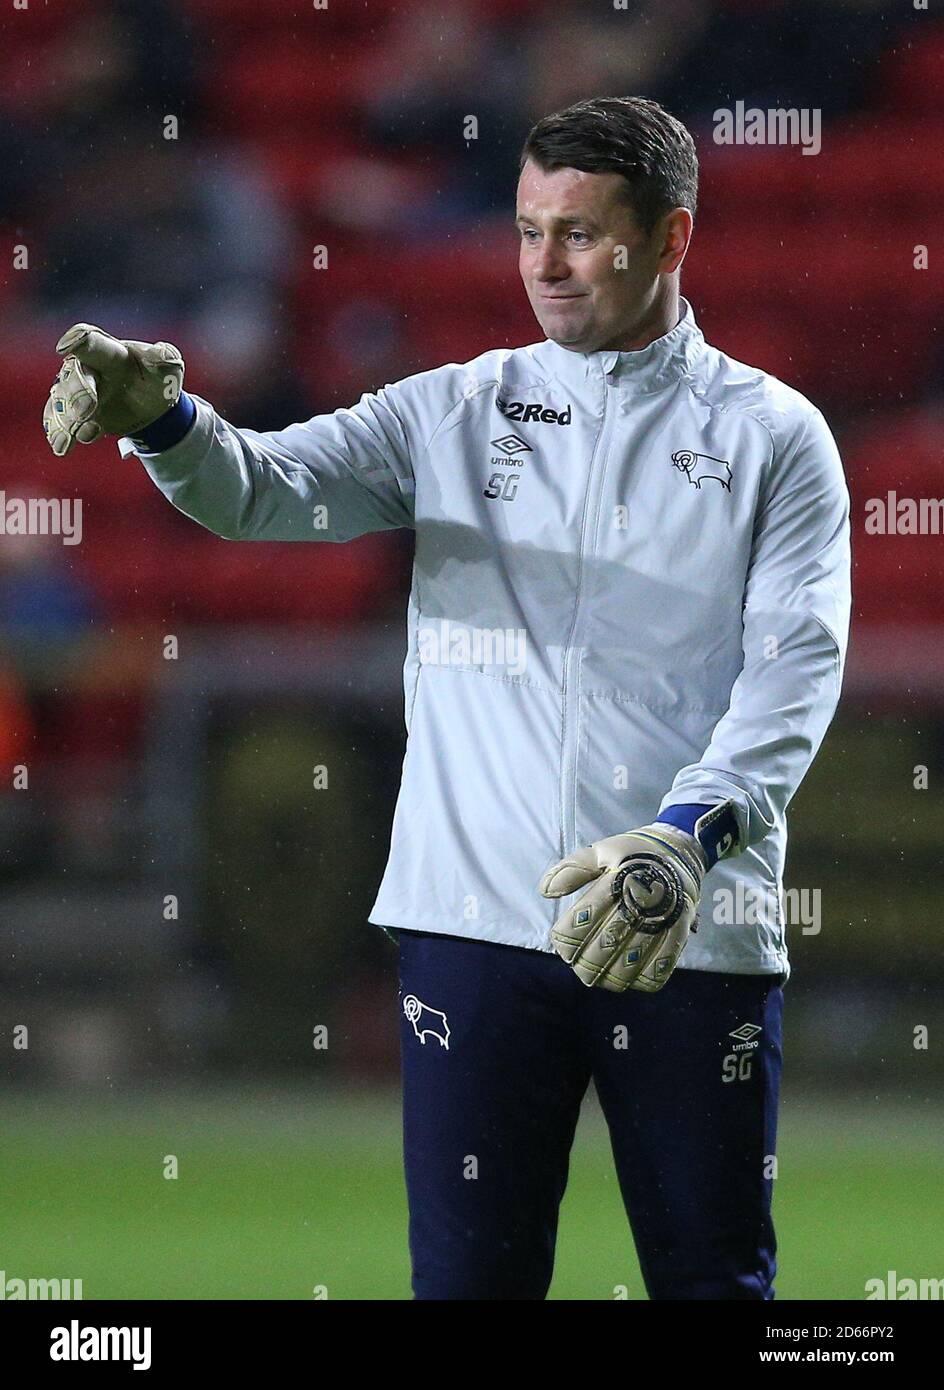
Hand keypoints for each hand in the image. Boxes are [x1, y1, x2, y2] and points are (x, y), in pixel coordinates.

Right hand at [43, 323, 184, 456]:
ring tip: (83, 436)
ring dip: (67, 420)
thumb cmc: (156, 378)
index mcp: (108, 352)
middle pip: (73, 376)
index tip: (66, 346)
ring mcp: (76, 392)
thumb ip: (165, 358)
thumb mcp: (167, 367)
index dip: (78, 341)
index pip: (91, 343)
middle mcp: (86, 369)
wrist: (151, 406)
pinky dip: (58, 433)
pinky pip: (58, 422)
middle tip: (85, 412)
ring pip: (62, 402)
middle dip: (78, 392)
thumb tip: (164, 354)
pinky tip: (62, 447)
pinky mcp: (73, 415)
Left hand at [538, 809, 734, 992]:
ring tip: (599, 978)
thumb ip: (571, 870)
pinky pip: (663, 964)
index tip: (561, 946)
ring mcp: (663, 917)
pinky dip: (643, 979)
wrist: (680, 849)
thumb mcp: (599, 851)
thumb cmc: (632, 853)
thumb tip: (545, 891)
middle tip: (577, 967)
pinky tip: (629, 980)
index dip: (568, 936)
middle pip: (607, 943)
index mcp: (618, 878)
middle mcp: (641, 899)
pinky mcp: (681, 929)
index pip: (586, 916)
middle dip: (586, 962)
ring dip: (611, 976)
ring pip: (632, 960)